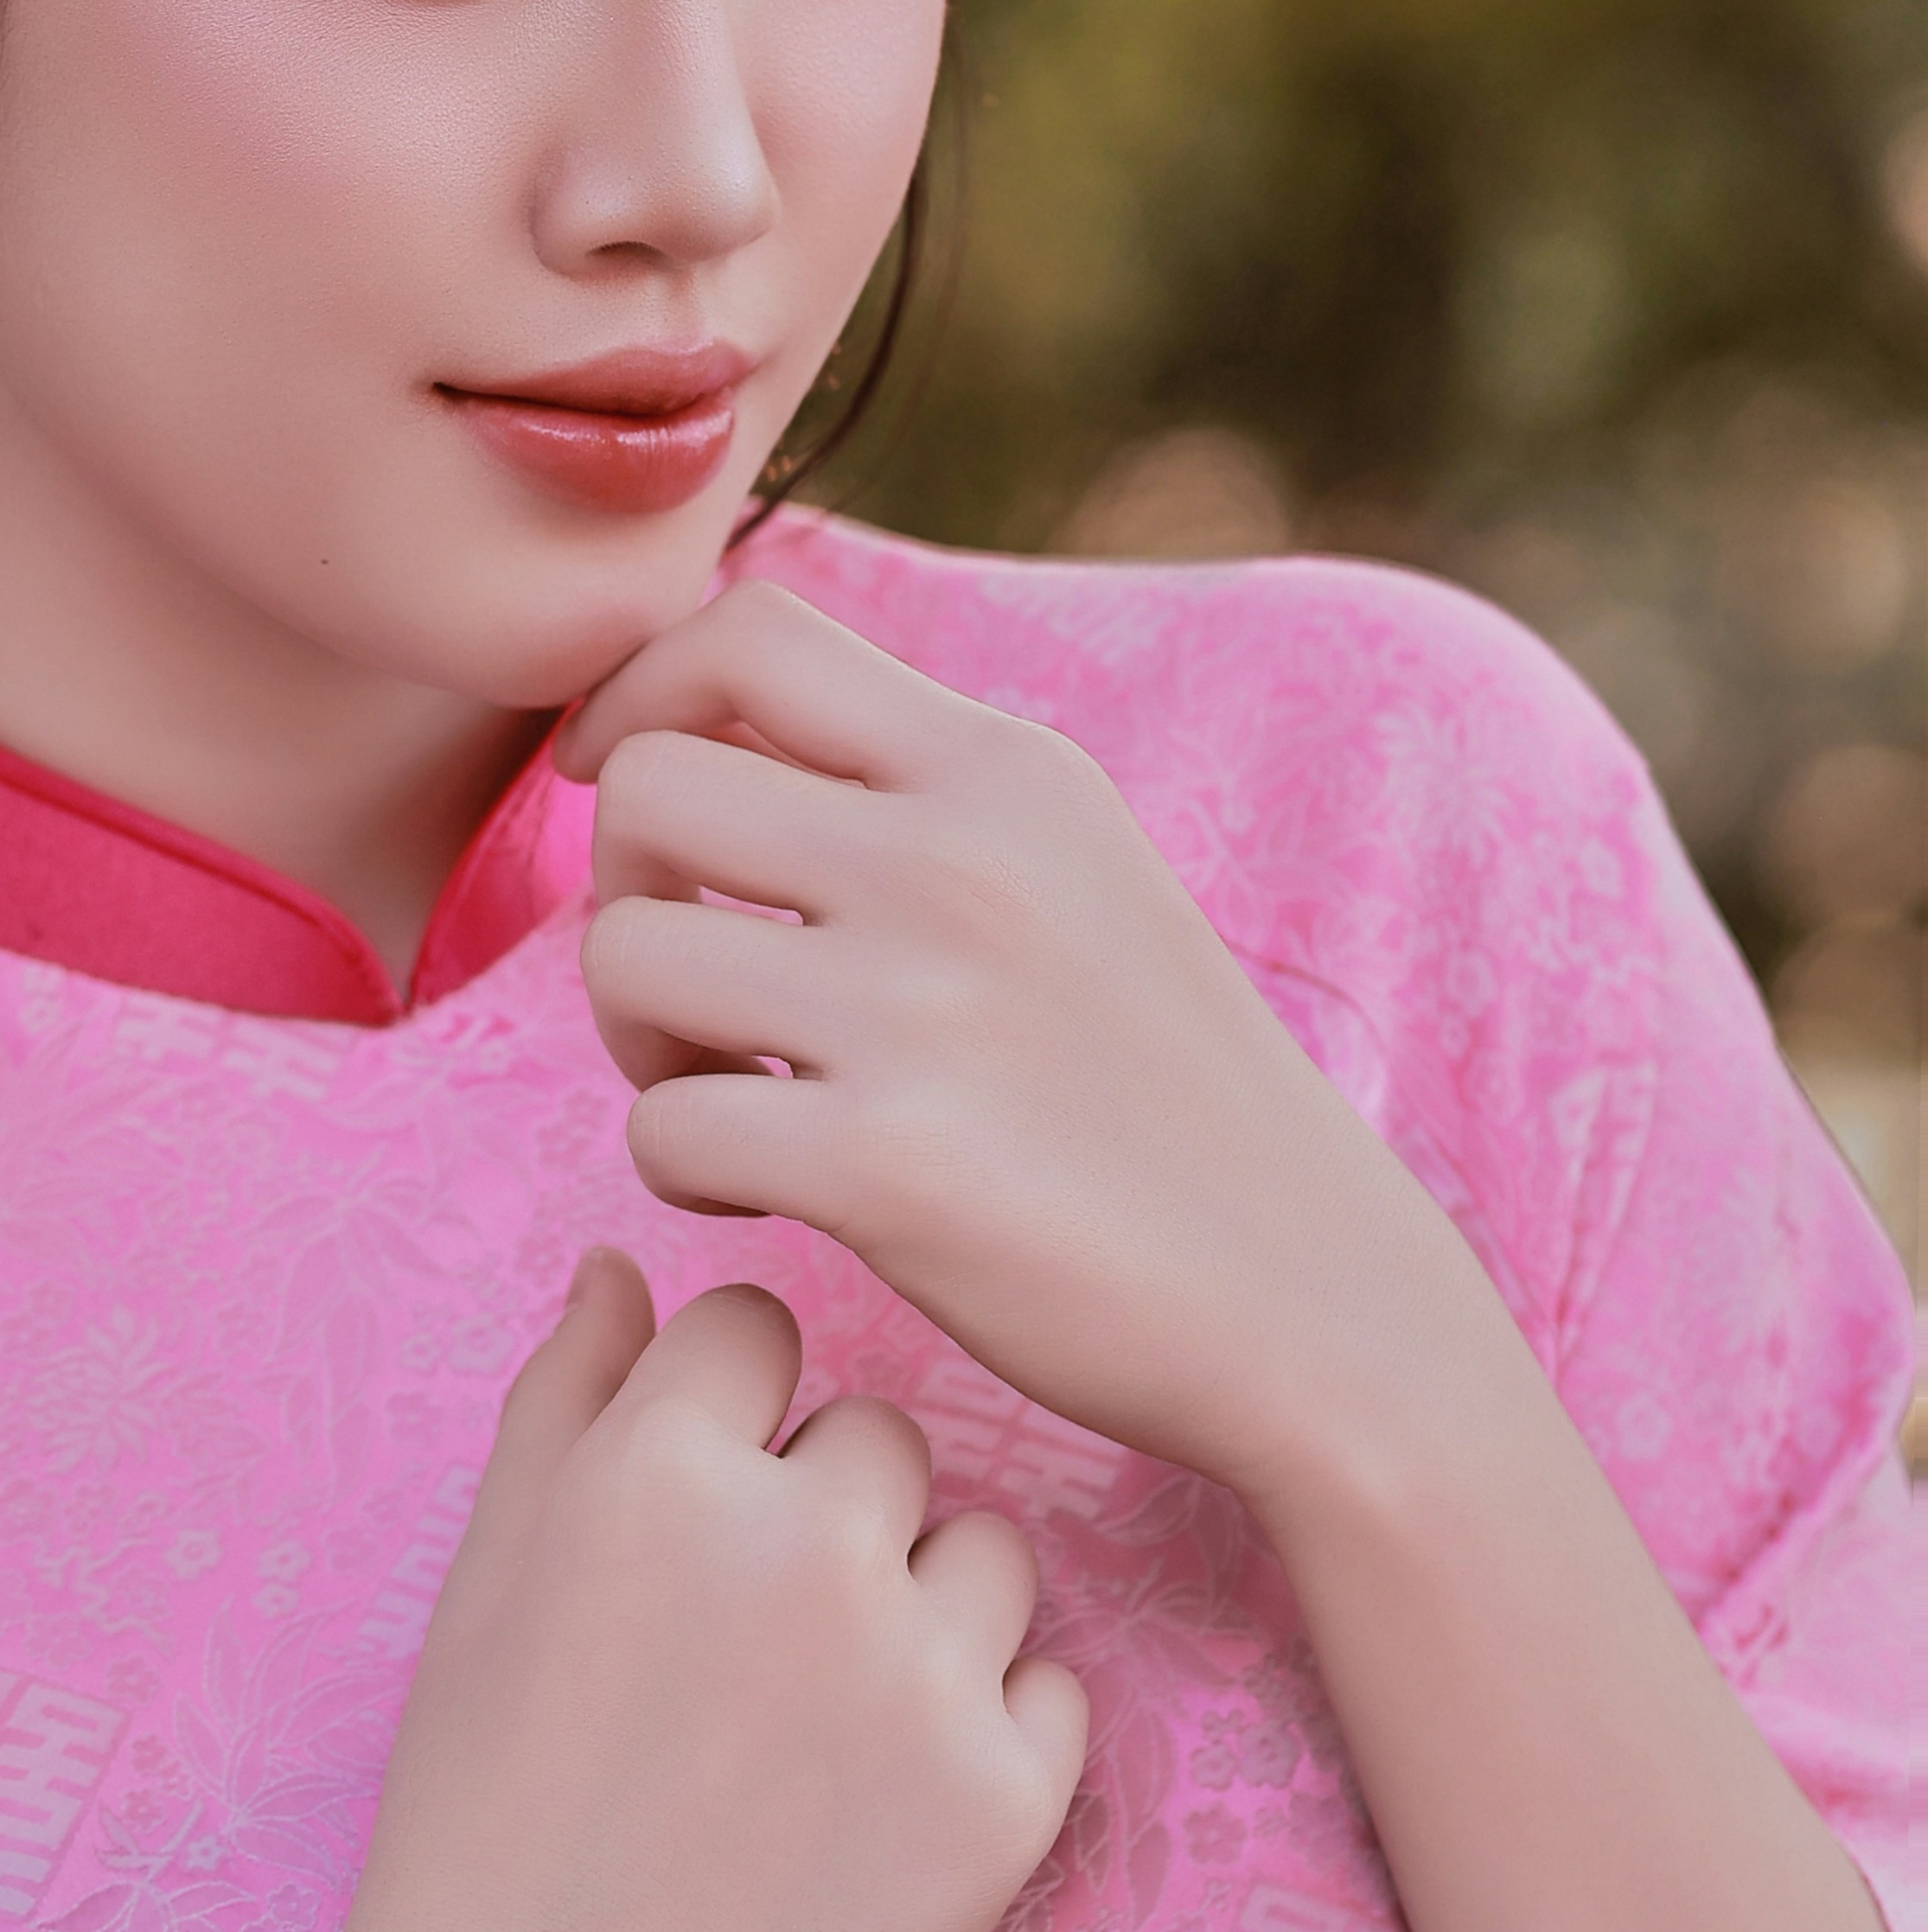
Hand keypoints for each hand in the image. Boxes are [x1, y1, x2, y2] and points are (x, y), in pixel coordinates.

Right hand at [315, 1261, 1083, 1931]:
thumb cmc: (486, 1805)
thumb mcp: (488, 1576)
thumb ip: (564, 1396)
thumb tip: (625, 1265)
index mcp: (660, 1468)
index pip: (759, 1327)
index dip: (726, 1412)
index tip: (694, 1508)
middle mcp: (805, 1542)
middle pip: (881, 1434)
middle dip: (824, 1512)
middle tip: (735, 1655)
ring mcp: (922, 1673)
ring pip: (983, 1548)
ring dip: (919, 1609)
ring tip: (808, 1731)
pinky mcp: (1010, 1799)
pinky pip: (1045, 1688)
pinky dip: (981, 1733)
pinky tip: (871, 1808)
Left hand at [557, 574, 1467, 1513]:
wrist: (1317, 1302)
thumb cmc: (1168, 1102)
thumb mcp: (1079, 878)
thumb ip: (919, 800)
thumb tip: (706, 737)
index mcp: (1006, 773)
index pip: (750, 629)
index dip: (635, 695)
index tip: (614, 777)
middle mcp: (957, 861)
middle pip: (646, 787)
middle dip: (624, 890)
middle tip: (695, 989)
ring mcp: (920, 1009)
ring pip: (623, 956)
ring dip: (640, 1042)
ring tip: (728, 1098)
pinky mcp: (885, 1166)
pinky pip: (660, 1131)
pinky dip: (681, 1172)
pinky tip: (767, 1194)